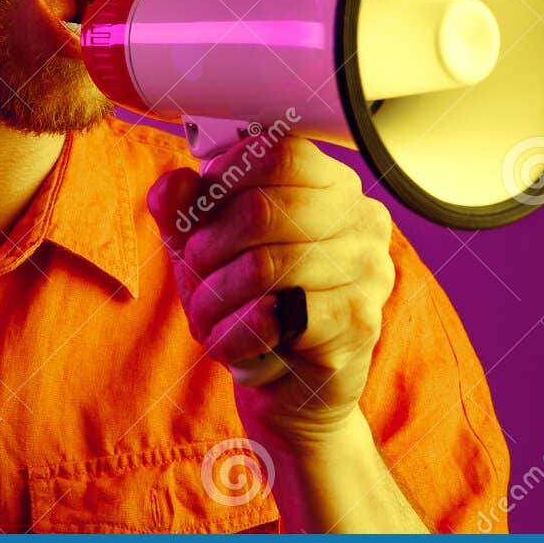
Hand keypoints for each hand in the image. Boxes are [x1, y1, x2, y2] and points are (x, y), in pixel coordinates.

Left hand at [147, 132, 395, 446]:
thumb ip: (183, 211)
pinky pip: (274, 316)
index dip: (222, 183)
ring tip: (209, 321)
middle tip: (194, 280)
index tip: (201, 218)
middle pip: (261, 207)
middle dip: (206, 252)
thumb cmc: (252, 307)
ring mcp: (368, 269)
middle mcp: (361, 219)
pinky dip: (234, 336)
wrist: (288, 389)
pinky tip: (237, 345)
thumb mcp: (206, 251)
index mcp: (332, 186)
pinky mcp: (358, 320)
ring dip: (214, 301)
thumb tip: (175, 185)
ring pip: (261, 265)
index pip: (276, 153)